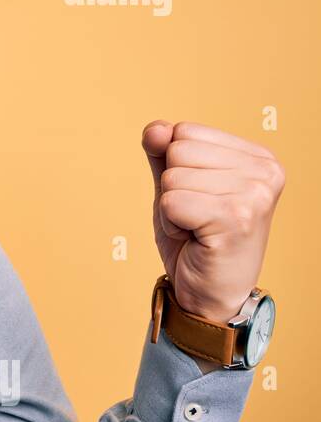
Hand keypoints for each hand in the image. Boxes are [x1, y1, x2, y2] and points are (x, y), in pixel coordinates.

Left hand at [143, 120, 284, 368]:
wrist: (209, 294)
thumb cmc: (195, 239)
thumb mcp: (175, 187)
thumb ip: (164, 153)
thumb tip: (156, 127)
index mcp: (258, 156)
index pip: (185, 132)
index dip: (176, 168)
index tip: (199, 199)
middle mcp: (265, 170)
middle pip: (177, 151)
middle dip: (172, 189)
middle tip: (196, 218)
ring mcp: (254, 193)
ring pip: (172, 177)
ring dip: (171, 209)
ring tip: (197, 229)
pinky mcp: (236, 217)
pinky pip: (170, 202)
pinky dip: (171, 224)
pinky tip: (194, 239)